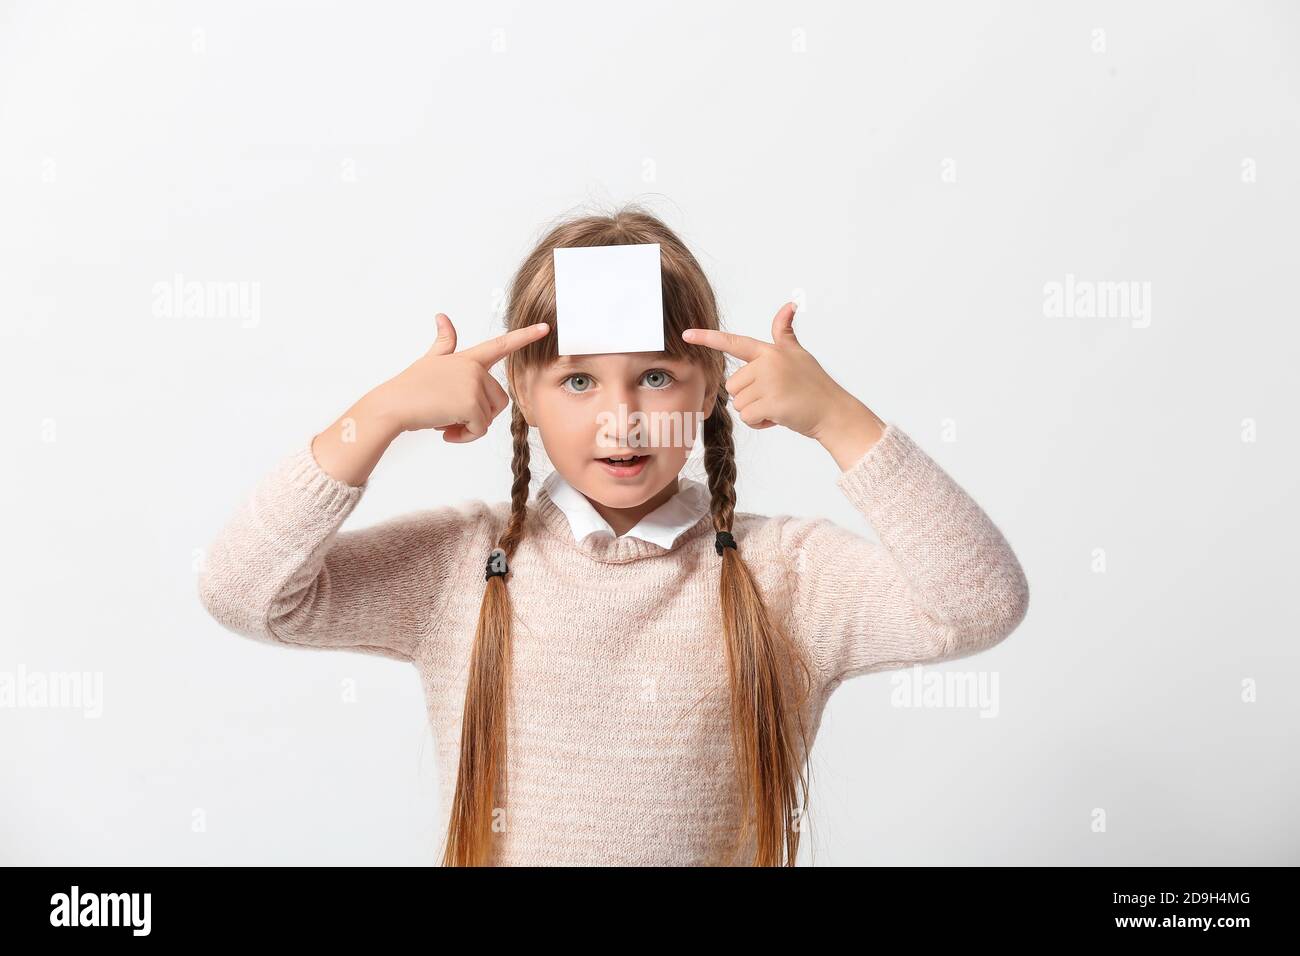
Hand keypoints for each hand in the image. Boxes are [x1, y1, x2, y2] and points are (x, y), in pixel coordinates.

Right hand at [376, 314, 548, 441]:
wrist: (392, 406)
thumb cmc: (409, 387)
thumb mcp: (430, 360)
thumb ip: (444, 342)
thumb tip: (442, 316)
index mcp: (467, 358)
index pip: (501, 345)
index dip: (524, 335)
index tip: (546, 327)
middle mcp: (474, 368)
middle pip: (498, 399)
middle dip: (479, 414)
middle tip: (451, 416)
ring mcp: (473, 384)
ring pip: (490, 416)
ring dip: (470, 427)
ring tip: (446, 421)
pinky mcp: (472, 404)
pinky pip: (480, 430)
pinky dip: (465, 437)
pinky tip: (445, 431)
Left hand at [681, 302, 852, 438]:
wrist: (833, 412)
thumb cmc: (814, 385)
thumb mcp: (798, 354)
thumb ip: (785, 333)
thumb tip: (790, 304)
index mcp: (770, 351)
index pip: (734, 342)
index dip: (708, 337)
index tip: (686, 333)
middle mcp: (768, 363)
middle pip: (733, 385)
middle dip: (749, 397)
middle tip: (775, 397)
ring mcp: (770, 382)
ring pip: (739, 403)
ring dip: (755, 411)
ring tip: (779, 406)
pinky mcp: (771, 402)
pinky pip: (747, 417)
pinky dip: (760, 423)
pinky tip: (778, 418)